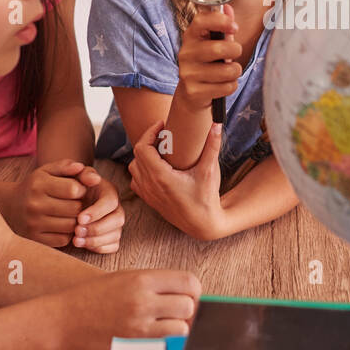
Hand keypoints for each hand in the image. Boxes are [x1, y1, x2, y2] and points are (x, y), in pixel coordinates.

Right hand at [11, 160, 97, 247]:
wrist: (9, 206)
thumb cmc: (35, 186)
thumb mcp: (47, 171)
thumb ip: (66, 166)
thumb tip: (83, 169)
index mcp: (38, 184)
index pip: (74, 189)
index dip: (81, 189)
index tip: (77, 190)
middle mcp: (34, 204)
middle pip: (75, 209)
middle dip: (79, 205)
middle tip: (74, 203)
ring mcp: (33, 223)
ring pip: (71, 226)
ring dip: (74, 220)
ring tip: (68, 214)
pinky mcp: (34, 238)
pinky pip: (63, 239)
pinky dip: (66, 233)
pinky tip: (61, 225)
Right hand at [57, 269, 201, 349]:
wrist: (65, 319)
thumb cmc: (93, 296)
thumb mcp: (125, 277)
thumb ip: (155, 283)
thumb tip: (186, 292)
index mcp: (142, 280)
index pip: (188, 282)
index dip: (194, 290)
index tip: (189, 296)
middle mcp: (143, 302)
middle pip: (188, 306)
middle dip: (188, 310)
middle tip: (178, 313)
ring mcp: (139, 327)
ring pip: (181, 329)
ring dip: (178, 328)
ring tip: (166, 325)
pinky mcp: (134, 347)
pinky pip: (165, 345)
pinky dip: (166, 342)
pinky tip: (155, 337)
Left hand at [71, 169, 125, 253]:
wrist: (69, 199)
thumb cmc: (73, 187)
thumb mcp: (76, 176)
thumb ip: (84, 174)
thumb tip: (95, 179)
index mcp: (109, 191)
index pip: (110, 202)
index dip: (97, 212)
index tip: (79, 218)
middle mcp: (116, 208)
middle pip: (118, 220)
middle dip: (97, 228)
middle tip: (77, 231)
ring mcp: (115, 223)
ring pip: (115, 235)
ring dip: (96, 240)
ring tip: (76, 241)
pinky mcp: (112, 237)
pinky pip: (113, 246)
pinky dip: (100, 248)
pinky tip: (84, 245)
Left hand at [128, 120, 225, 240]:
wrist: (202, 224)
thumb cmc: (206, 199)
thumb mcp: (210, 171)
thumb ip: (212, 146)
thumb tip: (217, 124)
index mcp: (161, 177)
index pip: (142, 148)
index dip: (150, 132)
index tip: (162, 125)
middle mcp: (150, 185)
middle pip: (137, 155)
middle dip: (148, 140)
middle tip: (163, 134)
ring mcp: (148, 194)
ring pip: (133, 167)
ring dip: (143, 155)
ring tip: (159, 149)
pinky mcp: (149, 200)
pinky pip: (136, 180)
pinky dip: (141, 170)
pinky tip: (156, 167)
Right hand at [176, 5, 242, 110]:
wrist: (191, 94)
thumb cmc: (208, 64)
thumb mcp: (214, 43)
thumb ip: (222, 28)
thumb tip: (228, 8)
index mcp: (191, 36)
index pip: (201, 20)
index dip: (220, 21)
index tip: (234, 27)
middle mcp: (185, 53)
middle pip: (218, 48)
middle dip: (235, 50)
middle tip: (236, 52)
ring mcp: (187, 73)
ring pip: (226, 71)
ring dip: (235, 71)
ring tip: (230, 71)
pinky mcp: (194, 91)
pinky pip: (226, 87)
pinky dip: (231, 86)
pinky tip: (223, 85)